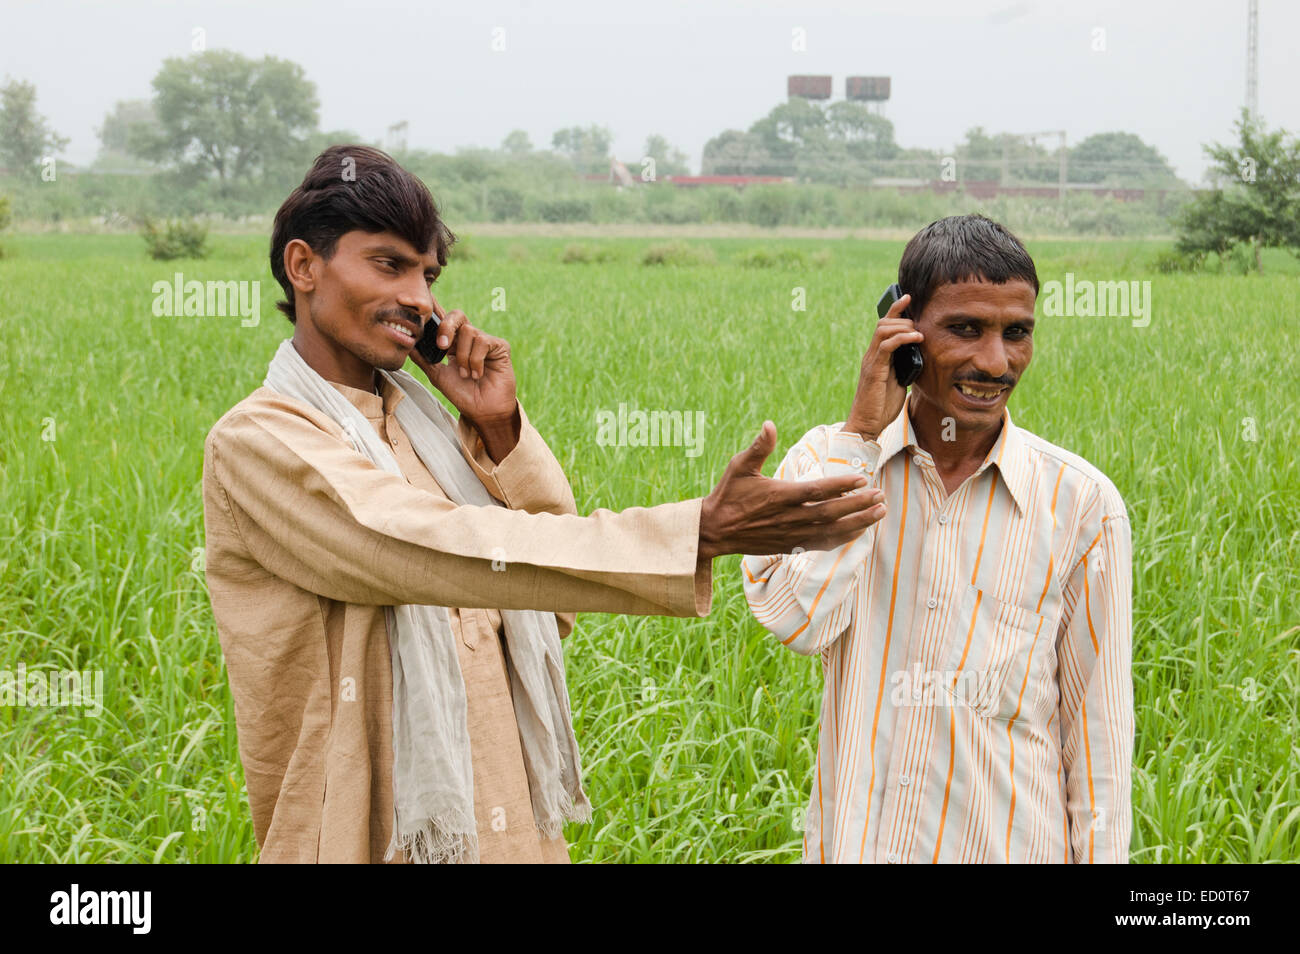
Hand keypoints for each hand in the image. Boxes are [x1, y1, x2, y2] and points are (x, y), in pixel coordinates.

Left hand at [410, 297, 517, 429]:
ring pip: (469, 331)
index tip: (408, 300)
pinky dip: (475, 360)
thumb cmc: (462, 394)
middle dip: (447, 327)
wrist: (483, 411)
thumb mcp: (437, 375)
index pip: (443, 320)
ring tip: (466, 374)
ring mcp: (485, 341)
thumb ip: (423, 358)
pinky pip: (482, 341)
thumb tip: (406, 343)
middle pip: (457, 315)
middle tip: (442, 346)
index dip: (431, 308)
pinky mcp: (499, 346)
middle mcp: (469, 338)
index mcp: (453, 342)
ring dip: (463, 356)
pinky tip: (477, 374)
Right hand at [697, 421, 886, 559]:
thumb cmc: (728, 495)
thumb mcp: (739, 467)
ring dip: (859, 522)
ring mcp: (792, 534)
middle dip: (859, 505)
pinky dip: (843, 538)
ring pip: (832, 531)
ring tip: (880, 512)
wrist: (715, 531)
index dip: (842, 485)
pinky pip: (823, 544)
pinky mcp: (791, 546)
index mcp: (779, 495)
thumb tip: (770, 424)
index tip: (862, 479)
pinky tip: (860, 530)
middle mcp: (789, 517)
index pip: (817, 490)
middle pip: (831, 512)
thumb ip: (758, 447)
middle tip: (881, 495)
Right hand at [843, 292, 922, 441]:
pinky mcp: (874, 369)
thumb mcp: (899, 383)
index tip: (908, 297)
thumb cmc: (882, 407)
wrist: (867, 425)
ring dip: (904, 326)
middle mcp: (871, 354)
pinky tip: (916, 340)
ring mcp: (871, 361)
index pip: (884, 325)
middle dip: (903, 316)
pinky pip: (886, 345)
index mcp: (877, 356)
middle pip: (883, 322)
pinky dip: (902, 338)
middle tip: (919, 325)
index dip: (895, 309)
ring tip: (918, 334)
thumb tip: (920, 357)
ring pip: (883, 329)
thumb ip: (905, 368)